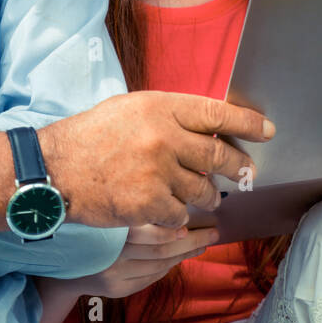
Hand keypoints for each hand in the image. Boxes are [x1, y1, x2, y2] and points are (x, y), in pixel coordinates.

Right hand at [37, 91, 272, 228]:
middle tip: (248, 171)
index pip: (215, 112)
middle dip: (239, 165)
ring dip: (207, 195)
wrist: (55, 169)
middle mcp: (164, 137)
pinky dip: (177, 215)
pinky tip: (167, 209)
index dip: (246, 122)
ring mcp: (158, 171)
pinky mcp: (149, 203)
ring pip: (203, 189)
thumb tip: (206, 127)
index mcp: (160, 106)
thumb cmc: (91, 137)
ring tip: (205, 195)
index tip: (266, 130)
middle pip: (218, 153)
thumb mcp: (130, 109)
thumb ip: (168, 116)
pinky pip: (180, 214)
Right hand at [75, 223, 220, 298]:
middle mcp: (112, 254)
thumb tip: (175, 204)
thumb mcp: (108, 212)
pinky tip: (182, 256)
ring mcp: (115, 275)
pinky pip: (151, 277)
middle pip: (161, 250)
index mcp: (111, 229)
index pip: (150, 232)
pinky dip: (169, 266)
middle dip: (192, 241)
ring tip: (203, 242)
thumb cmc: (92, 231)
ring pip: (160, 266)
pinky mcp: (118, 289)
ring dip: (185, 254)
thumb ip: (135, 211)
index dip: (175, 228)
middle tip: (214, 232)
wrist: (64, 262)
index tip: (194, 219)